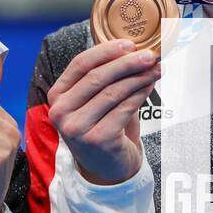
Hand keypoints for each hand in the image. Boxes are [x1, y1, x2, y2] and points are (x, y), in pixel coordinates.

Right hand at [47, 39, 160, 184]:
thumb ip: (105, 77)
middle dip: (127, 63)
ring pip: (113, 92)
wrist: (107, 168)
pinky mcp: (96, 139)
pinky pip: (124, 109)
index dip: (106, 51)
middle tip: (149, 55)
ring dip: (138, 77)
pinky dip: (140, 94)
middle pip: (97, 77)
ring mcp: (77, 128)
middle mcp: (61, 112)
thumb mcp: (95, 101)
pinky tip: (150, 86)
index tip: (129, 44)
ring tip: (155, 69)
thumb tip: (133, 50)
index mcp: (57, 96)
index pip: (80, 64)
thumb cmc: (103, 127)